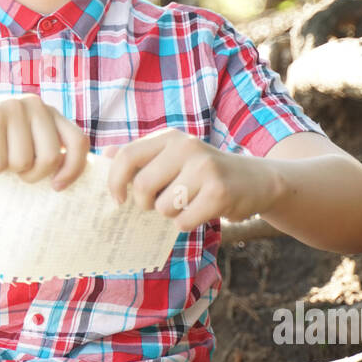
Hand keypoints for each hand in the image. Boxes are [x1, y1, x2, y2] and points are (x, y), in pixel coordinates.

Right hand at [0, 92, 89, 188]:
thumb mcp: (19, 144)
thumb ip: (42, 150)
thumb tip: (67, 182)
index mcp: (46, 112)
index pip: (78, 141)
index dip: (73, 169)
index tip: (57, 187)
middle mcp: (34, 104)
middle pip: (51, 157)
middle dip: (31, 174)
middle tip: (11, 169)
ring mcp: (12, 107)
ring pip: (22, 162)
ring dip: (2, 170)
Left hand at [102, 130, 281, 231]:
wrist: (257, 180)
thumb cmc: (204, 173)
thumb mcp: (173, 157)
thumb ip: (140, 156)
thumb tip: (104, 154)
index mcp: (170, 137)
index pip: (127, 156)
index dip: (115, 182)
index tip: (118, 200)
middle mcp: (186, 147)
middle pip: (142, 187)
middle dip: (146, 205)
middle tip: (161, 204)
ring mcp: (204, 168)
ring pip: (163, 207)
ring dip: (172, 214)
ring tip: (189, 203)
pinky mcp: (219, 192)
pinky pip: (183, 221)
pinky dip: (188, 224)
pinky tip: (202, 211)